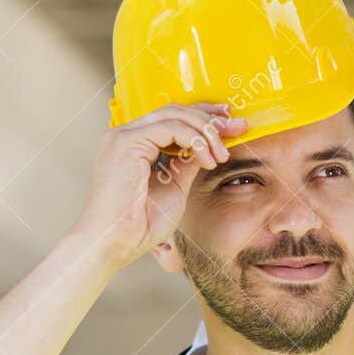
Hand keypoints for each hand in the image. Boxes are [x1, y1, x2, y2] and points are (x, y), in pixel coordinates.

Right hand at [72, 103, 246, 268]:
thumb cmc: (139, 225)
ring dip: (206, 131)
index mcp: (133, 144)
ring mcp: (123, 136)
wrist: (115, 243)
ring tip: (221, 155)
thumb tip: (208, 147)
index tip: (230, 123)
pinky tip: (207, 159)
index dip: (203, 116)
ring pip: (174, 115)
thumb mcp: (174, 186)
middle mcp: (125, 135)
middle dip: (210, 119)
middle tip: (238, 128)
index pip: (171, 117)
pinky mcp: (126, 143)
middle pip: (175, 110)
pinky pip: (170, 128)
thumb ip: (187, 163)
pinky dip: (195, 140)